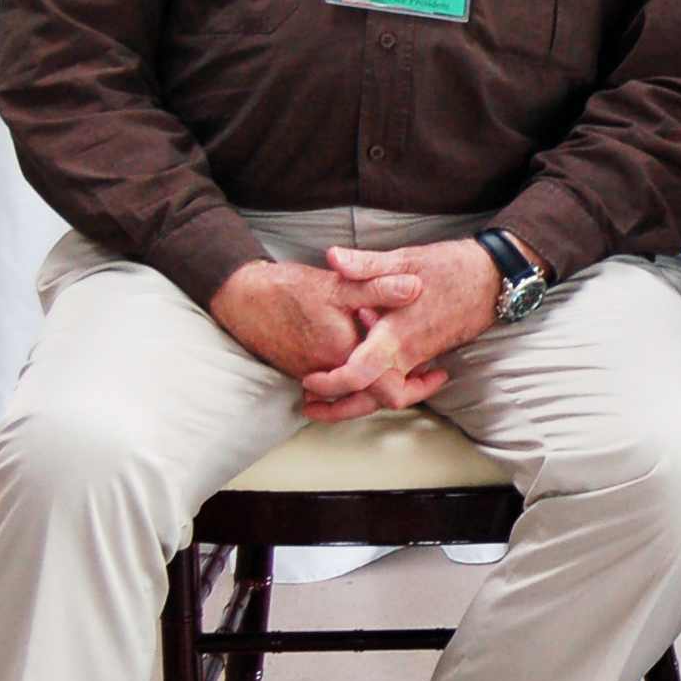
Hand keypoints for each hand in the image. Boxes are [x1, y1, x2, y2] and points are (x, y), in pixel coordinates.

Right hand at [209, 257, 426, 379]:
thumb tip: (415, 287)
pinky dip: (360, 379)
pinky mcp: (305, 372)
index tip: (439, 373)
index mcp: (345, 354)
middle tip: (432, 375)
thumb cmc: (289, 290)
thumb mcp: (339, 284)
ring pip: (357, 392)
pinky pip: (339, 386)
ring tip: (411, 371)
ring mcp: (315, 376)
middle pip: (376, 396)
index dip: (418, 386)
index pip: (388, 388)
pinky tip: (375, 363)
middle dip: (406, 387)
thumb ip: (378, 287)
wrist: (241, 299)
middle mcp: (330, 373)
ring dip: (383, 382)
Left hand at [292, 239, 505, 421]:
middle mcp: (409, 353)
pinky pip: (401, 382)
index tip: (311, 379)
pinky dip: (379, 386)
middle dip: (340, 409)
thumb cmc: (453, 268)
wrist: (494, 279)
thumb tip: (333, 257)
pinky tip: (364, 375)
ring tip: (330, 396)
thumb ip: (367, 264)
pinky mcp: (427, 355)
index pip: (361, 373)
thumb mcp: (407, 259)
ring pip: (387, 395)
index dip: (332, 383)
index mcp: (397, 334)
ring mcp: (420, 357)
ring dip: (358, 401)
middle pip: (373, 399)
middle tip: (311, 405)